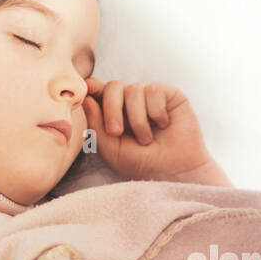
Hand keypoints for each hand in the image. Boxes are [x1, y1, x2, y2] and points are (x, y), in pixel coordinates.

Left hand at [81, 78, 228, 185]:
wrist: (175, 172)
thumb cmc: (143, 164)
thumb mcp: (112, 150)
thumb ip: (96, 125)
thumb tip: (86, 98)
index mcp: (115, 113)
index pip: (100, 91)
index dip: (92, 87)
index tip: (88, 89)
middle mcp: (132, 102)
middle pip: (113, 87)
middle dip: (111, 109)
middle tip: (116, 132)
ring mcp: (150, 97)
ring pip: (133, 90)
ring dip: (137, 119)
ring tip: (146, 139)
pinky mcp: (170, 95)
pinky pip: (154, 90)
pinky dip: (156, 112)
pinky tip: (163, 125)